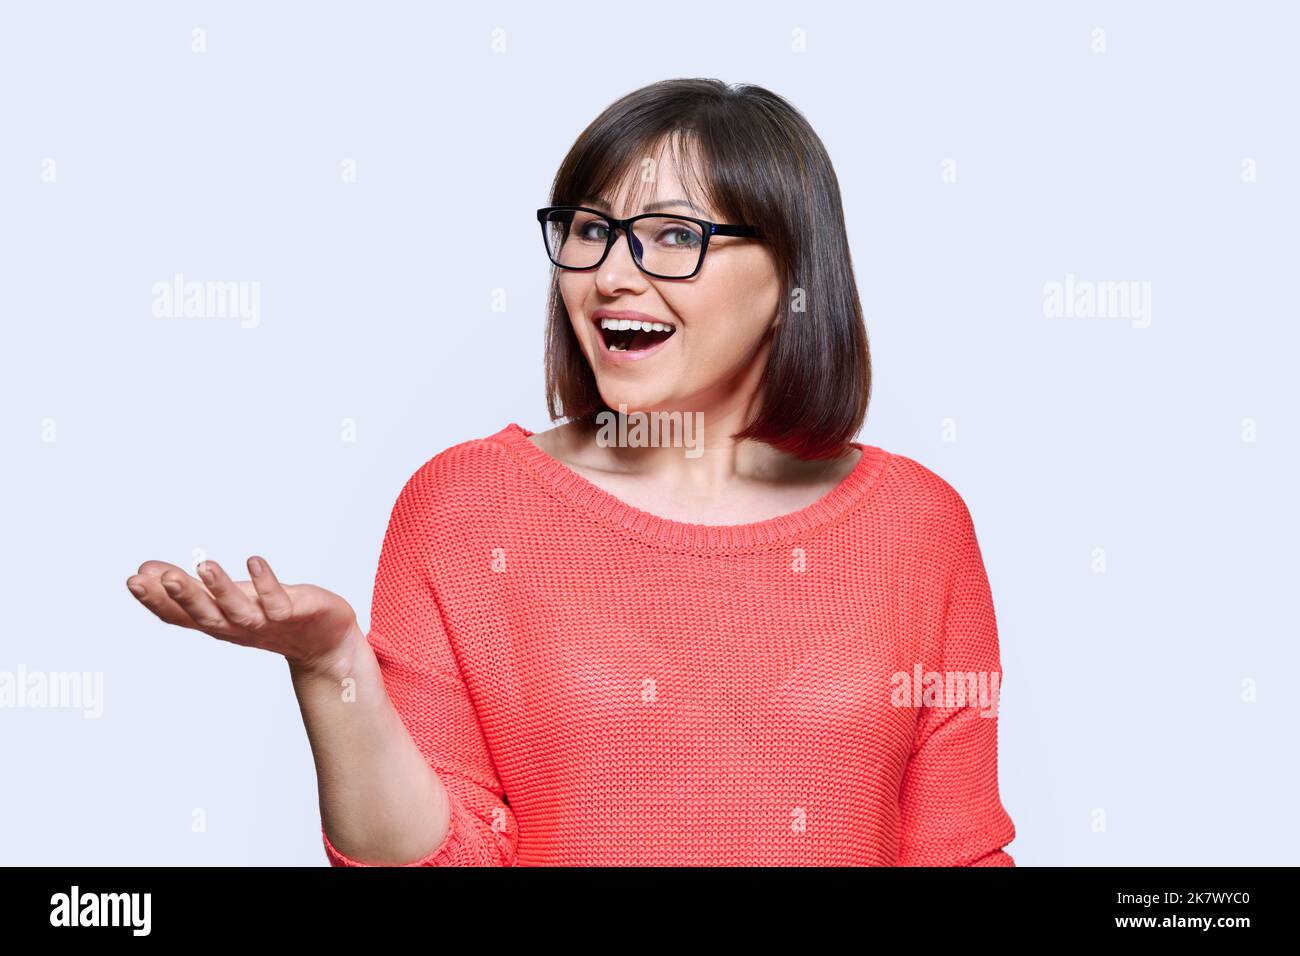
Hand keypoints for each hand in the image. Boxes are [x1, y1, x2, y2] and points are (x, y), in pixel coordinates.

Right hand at [126, 556, 362, 680]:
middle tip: (162, 577)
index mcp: (215, 622)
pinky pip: (279, 601)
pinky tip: (255, 562)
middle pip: (205, 614)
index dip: (156, 600)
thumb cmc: (268, 615)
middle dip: (183, 596)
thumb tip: (145, 569)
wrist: (323, 642)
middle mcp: (236, 626)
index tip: (133, 579)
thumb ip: (190, 587)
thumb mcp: (225, 600)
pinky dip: (267, 583)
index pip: (179, 615)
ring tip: (205, 566)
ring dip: (221, 589)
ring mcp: (265, 622)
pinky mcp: (293, 614)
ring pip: (239, 610)